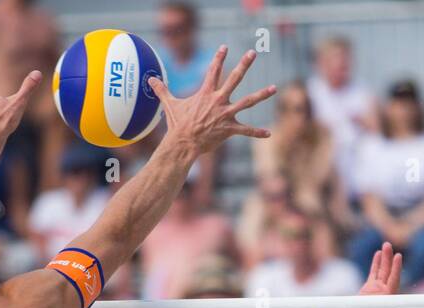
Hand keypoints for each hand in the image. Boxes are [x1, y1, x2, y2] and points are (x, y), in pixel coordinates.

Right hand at [145, 47, 275, 158]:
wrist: (182, 143)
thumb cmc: (176, 125)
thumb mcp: (169, 105)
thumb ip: (162, 90)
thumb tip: (149, 79)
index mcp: (205, 93)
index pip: (213, 71)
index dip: (219, 58)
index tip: (225, 47)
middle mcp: (218, 100)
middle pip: (234, 78)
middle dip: (244, 64)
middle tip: (252, 53)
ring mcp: (225, 114)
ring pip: (247, 102)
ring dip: (261, 94)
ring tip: (274, 88)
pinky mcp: (229, 129)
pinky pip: (246, 131)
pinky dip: (257, 133)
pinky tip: (268, 133)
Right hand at [358, 242, 402, 295]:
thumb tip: (369, 305)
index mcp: (388, 297)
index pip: (394, 279)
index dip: (396, 267)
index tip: (398, 256)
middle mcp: (385, 291)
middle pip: (388, 271)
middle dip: (388, 257)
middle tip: (388, 245)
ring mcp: (377, 289)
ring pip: (382, 270)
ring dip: (384, 257)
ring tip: (386, 245)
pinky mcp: (369, 288)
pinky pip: (374, 273)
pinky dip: (377, 263)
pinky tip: (378, 253)